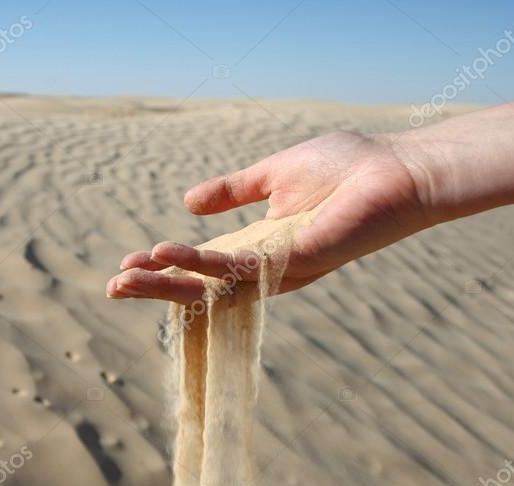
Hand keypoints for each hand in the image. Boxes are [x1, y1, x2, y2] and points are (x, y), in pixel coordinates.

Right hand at [106, 131, 433, 304]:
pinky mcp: (300, 261)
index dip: (165, 269)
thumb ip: (233, 191)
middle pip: (204, 288)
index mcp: (259, 247)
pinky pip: (243, 267)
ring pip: (216, 286)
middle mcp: (268, 267)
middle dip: (157, 289)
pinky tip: (169, 253)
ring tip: (128, 275)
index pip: (203, 266)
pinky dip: (203, 263)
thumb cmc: (348, 169)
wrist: (399, 169)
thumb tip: (188, 202)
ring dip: (170, 281)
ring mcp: (283, 269)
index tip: (126, 265)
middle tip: (113, 288)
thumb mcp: (274, 176)